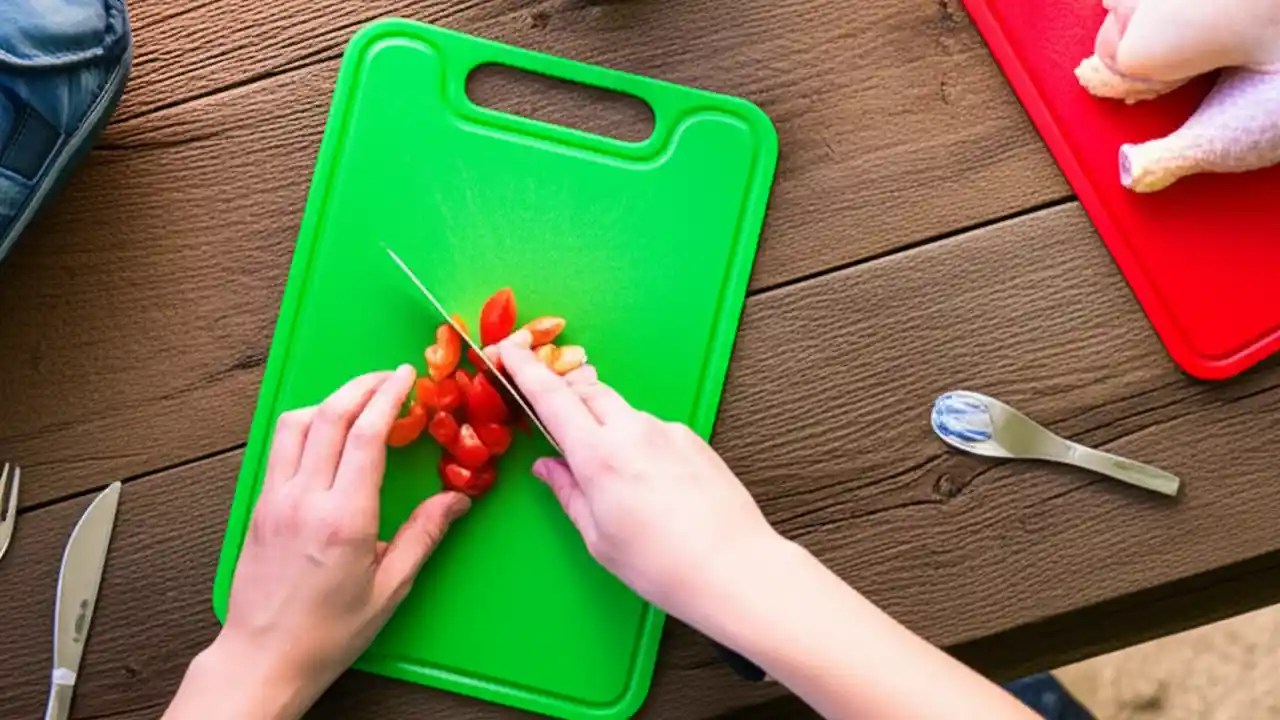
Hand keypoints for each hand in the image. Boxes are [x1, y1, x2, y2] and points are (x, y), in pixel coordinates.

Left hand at [169, 367, 469, 718]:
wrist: (263, 658)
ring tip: (357, 400)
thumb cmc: (328, 633)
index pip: (366, 435)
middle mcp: (305, 500)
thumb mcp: (390, 587)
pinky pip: (279, 447)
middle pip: (330, 416)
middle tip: (387, 377)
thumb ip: (424, 535)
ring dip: (330, 400)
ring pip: (296, 423)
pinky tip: (324, 432)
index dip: (388, 396)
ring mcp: (275, 500)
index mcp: (344, 518)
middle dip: (362, 386)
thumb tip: (457, 499)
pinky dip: (305, 425)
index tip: (405, 377)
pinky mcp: (259, 507)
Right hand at [496, 331, 777, 620]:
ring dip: (605, 424)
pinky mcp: (692, 439)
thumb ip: (569, 493)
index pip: (552, 397)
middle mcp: (634, 431)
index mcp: (599, 456)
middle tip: (553, 414)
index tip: (511, 350)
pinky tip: (648, 481)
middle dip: (565, 394)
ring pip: (622, 412)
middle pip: (588, 391)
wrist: (734, 566)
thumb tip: (548, 467)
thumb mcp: (599, 537)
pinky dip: (637, 442)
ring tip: (610, 472)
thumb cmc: (662, 564)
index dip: (526, 370)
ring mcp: (668, 431)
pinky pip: (653, 429)